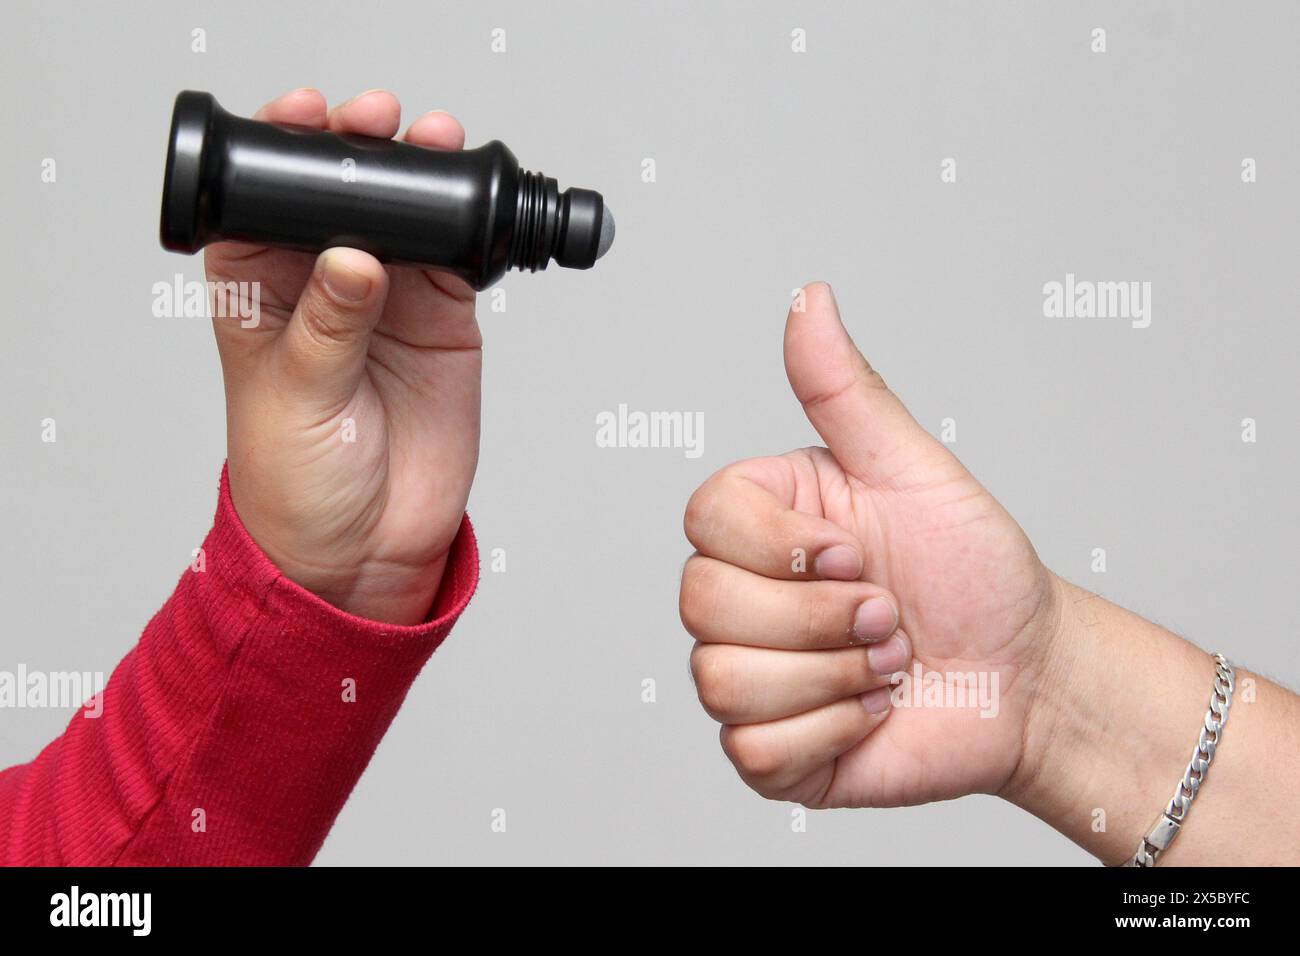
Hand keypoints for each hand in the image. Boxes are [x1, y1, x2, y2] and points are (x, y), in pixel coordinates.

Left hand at [206, 89, 480, 624]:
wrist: (367, 549)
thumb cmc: (296, 483)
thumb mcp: (298, 400)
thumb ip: (329, 326)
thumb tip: (354, 256)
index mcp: (261, 291)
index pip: (262, 200)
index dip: (280, 151)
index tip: (304, 117)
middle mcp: (324, 284)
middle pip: (341, 194)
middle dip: (359, 150)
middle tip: (380, 124)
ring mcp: (390, 299)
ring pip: (406, 214)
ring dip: (421, 174)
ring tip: (436, 140)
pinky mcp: (443, 322)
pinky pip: (460, 257)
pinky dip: (471, 224)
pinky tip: (475, 198)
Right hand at [680, 283, 1062, 807]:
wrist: (1027, 678)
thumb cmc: (978, 572)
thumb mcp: (915, 470)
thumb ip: (845, 391)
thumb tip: (809, 298)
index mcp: (765, 524)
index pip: (702, 519)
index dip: (782, 544)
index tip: (855, 551)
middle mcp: (744, 595)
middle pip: (703, 603)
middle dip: (821, 618)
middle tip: (886, 614)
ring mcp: (751, 674)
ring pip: (721, 680)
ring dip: (831, 677)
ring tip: (883, 664)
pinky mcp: (769, 749)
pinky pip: (752, 749)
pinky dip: (830, 733)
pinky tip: (868, 712)